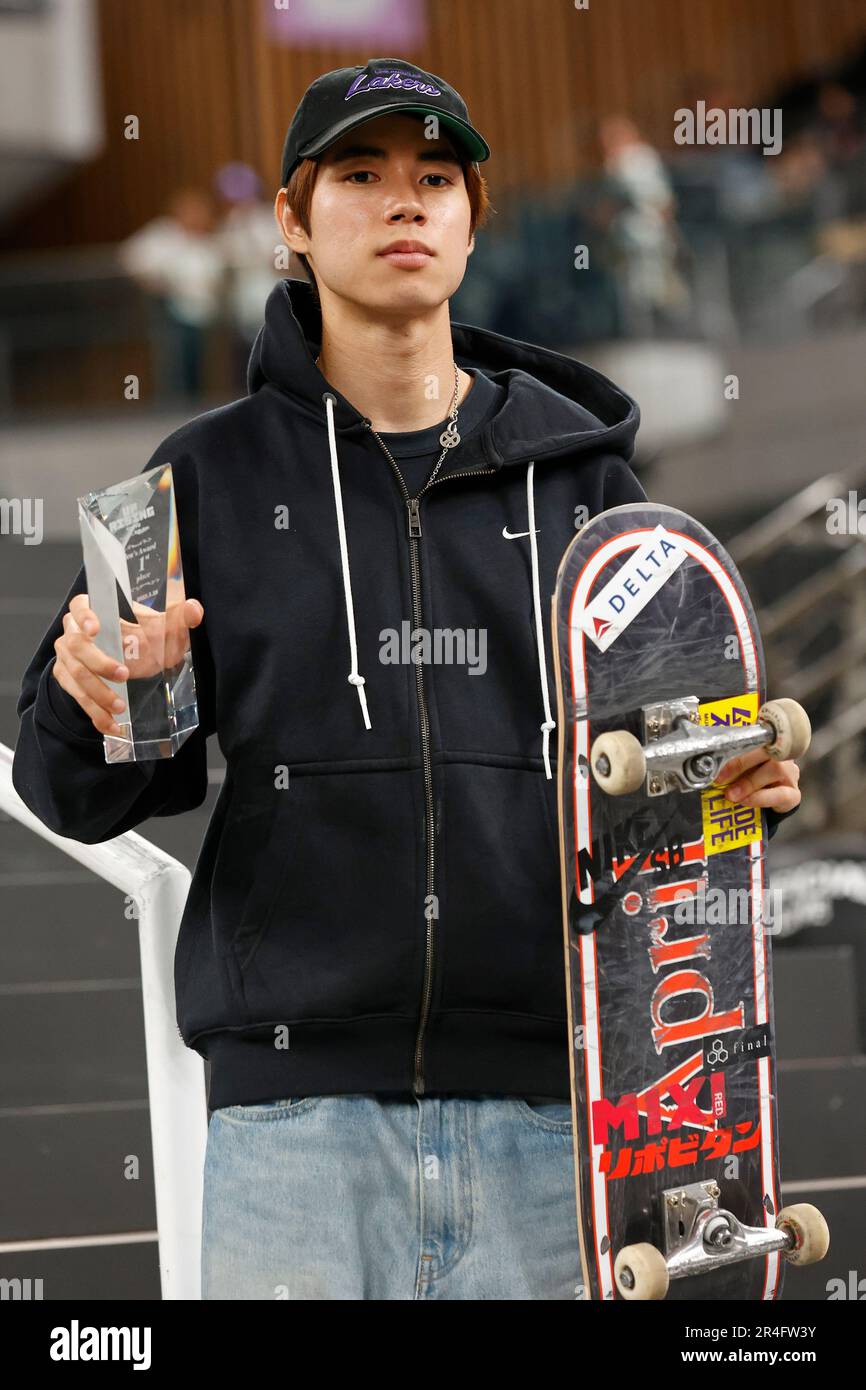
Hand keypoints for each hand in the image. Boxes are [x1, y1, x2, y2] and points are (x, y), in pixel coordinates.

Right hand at [52, 591, 204, 736]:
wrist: (130, 656)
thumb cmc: (142, 635)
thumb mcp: (163, 626)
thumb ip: (179, 616)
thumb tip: (195, 611)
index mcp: (93, 610)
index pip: (79, 606)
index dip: (84, 616)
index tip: (96, 629)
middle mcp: (73, 632)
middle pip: (76, 645)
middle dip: (99, 663)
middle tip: (124, 675)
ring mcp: (67, 657)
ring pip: (76, 675)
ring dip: (97, 693)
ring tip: (120, 707)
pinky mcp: (68, 680)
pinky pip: (77, 697)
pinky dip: (94, 713)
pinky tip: (111, 725)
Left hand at [714, 746, 801, 813]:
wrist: (767, 803)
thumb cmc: (749, 779)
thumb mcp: (738, 768)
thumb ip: (728, 761)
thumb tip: (709, 765)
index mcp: (766, 743)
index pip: (754, 736)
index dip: (737, 744)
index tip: (717, 754)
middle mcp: (781, 754)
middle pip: (766, 751)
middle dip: (739, 764)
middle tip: (720, 779)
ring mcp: (791, 773)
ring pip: (775, 770)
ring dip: (749, 783)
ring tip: (731, 794)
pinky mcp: (794, 794)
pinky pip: (780, 794)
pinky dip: (760, 798)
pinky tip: (746, 801)